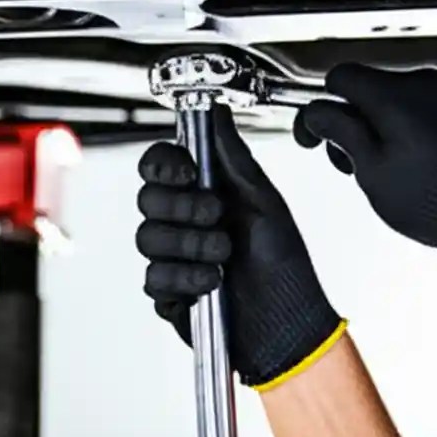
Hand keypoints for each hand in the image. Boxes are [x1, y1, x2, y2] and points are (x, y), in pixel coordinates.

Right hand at [136, 106, 342, 388]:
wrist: (289, 325)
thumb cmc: (284, 265)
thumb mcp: (264, 202)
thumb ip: (234, 157)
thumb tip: (216, 110)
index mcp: (204, 193)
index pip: (158, 165)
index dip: (165, 165)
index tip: (189, 173)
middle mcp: (183, 223)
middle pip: (147, 200)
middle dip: (184, 210)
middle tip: (218, 219)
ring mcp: (172, 259)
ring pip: (147, 239)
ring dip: (190, 247)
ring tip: (224, 259)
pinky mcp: (167, 294)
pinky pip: (153, 279)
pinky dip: (184, 280)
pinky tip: (211, 285)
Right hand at [294, 64, 436, 276]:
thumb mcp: (374, 174)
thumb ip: (341, 134)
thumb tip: (316, 112)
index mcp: (392, 94)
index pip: (337, 78)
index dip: (318, 110)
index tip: (314, 138)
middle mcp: (422, 83)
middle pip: (366, 91)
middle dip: (352, 127)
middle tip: (354, 168)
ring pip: (395, 104)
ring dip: (382, 134)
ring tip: (394, 177)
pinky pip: (424, 112)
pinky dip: (411, 136)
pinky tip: (422, 172)